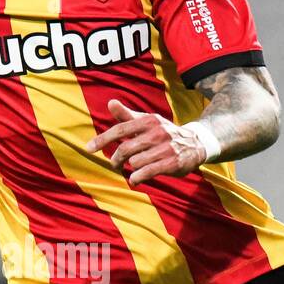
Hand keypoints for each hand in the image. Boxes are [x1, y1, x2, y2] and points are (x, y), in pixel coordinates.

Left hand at [85, 99, 206, 185]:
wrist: (195, 144)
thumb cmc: (164, 133)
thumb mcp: (147, 122)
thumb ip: (127, 115)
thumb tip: (110, 103)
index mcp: (149, 121)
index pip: (120, 129)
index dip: (102, 139)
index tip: (88, 149)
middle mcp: (157, 132)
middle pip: (125, 148)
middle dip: (116, 159)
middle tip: (115, 164)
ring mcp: (166, 148)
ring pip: (135, 162)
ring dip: (130, 168)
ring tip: (133, 168)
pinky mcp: (172, 163)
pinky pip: (147, 173)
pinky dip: (137, 178)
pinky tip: (135, 180)